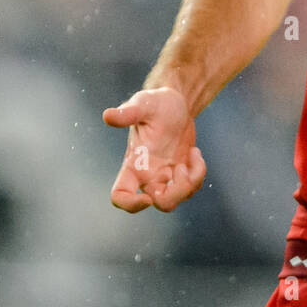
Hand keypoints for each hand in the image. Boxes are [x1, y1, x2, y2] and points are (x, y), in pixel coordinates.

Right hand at [103, 87, 206, 212]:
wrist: (177, 102)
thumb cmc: (156, 102)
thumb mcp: (144, 104)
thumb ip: (127, 112)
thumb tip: (108, 116)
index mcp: (134, 163)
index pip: (120, 195)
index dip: (130, 204)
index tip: (147, 196)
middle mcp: (148, 174)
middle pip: (160, 202)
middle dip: (177, 192)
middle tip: (181, 168)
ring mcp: (166, 175)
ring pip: (179, 198)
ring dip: (192, 180)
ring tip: (193, 153)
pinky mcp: (182, 172)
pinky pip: (192, 187)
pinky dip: (199, 173)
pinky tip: (195, 153)